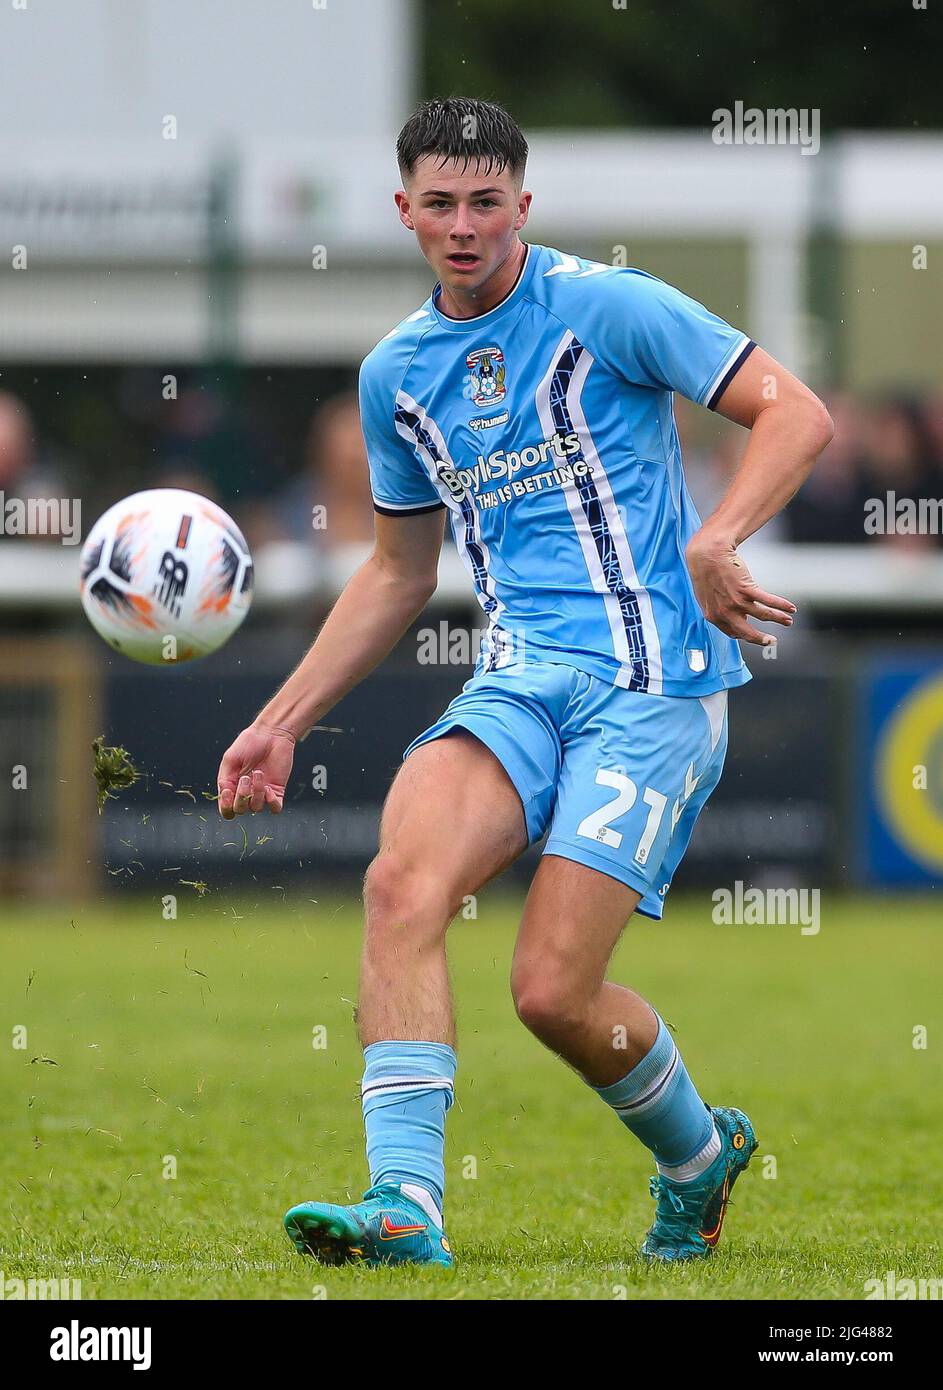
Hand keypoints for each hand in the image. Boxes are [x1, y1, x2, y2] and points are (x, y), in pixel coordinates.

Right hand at [216, 721, 296, 818]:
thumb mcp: (230, 759)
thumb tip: (225, 795)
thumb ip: (225, 779)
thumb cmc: (249, 744)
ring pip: (256, 808)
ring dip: (256, 793)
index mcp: (232, 786)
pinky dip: (272, 803)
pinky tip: (269, 789)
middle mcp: (246, 792)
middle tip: (246, 777)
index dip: (226, 806)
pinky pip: (275, 808)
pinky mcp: (277, 790)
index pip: (226, 809)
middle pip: (240, 810)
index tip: (228, 791)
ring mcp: (262, 792)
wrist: (271, 734)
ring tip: (258, 773)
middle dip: (241, 796)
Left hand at [686, 531, 795, 646]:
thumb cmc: (706, 573)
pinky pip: (768, 600)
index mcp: (713, 617)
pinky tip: (791, 608)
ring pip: (763, 615)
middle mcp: (725, 612)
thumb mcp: (707, 597)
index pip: (733, 633)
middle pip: (748, 632)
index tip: (754, 634)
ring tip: (788, 620)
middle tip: (773, 642)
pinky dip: (782, 605)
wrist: (706, 554)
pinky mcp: (746, 589)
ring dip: (779, 618)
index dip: (745, 635)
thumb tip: (738, 615)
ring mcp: (736, 601)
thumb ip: (719, 609)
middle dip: (763, 639)